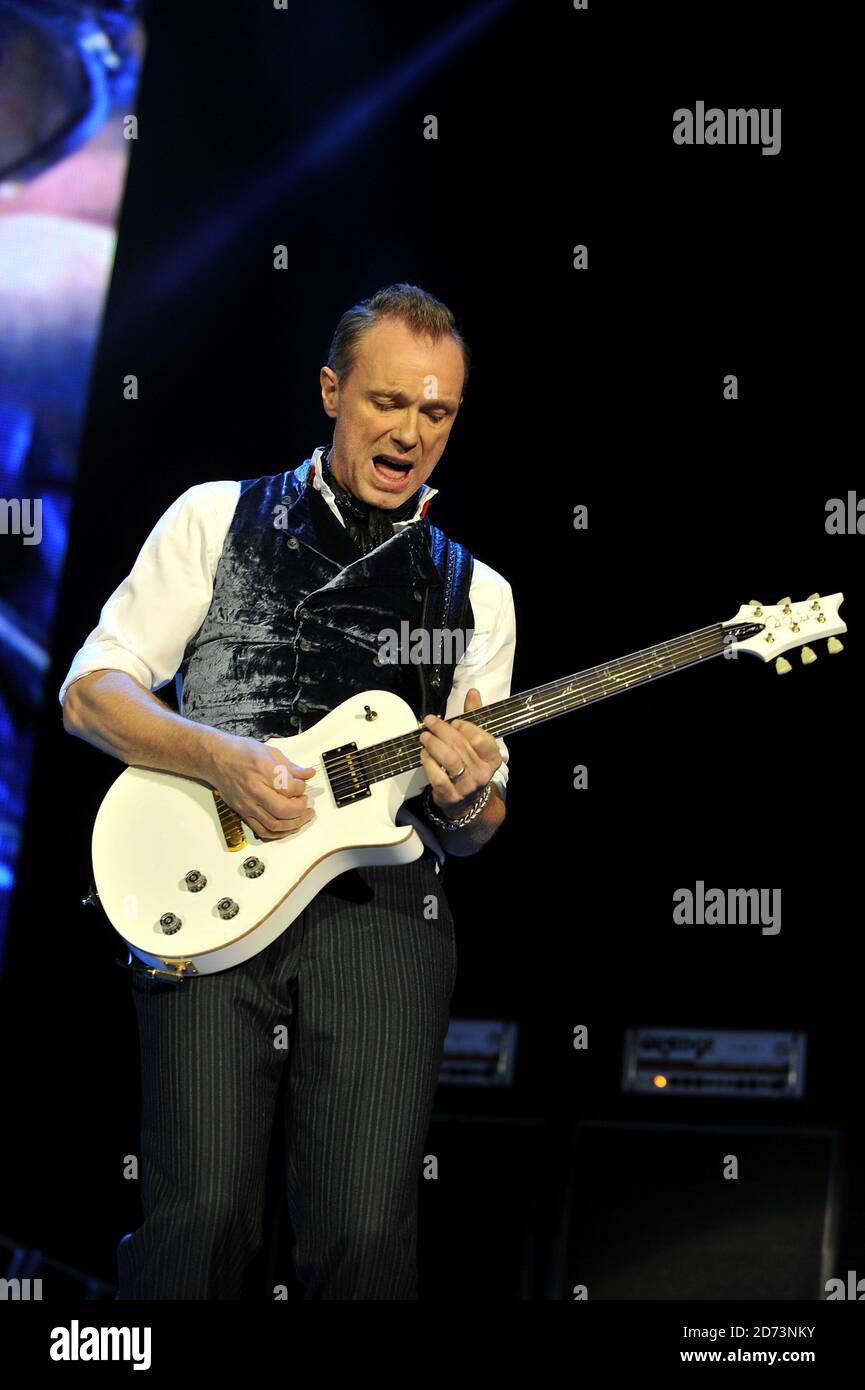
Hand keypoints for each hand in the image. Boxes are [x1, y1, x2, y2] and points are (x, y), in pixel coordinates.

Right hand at [206, 733, 315, 840]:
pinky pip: (262, 831)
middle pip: (283, 810)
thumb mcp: (270, 752)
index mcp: (263, 770)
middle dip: (300, 809)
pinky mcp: (243, 813)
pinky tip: (288, 826)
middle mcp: (254, 790)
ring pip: (274, 825)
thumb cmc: (240, 752)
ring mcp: (247, 804)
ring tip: (302, 816)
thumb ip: (291, 766)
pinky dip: (278, 833)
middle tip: (305, 802)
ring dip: (293, 824)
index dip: (302, 788)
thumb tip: (308, 774)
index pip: (290, 788)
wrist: (216, 759)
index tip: (302, 784)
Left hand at [418, 688, 500, 820]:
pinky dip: (428, 763)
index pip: (482, 738)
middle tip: (429, 722)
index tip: (454, 721)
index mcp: (492, 757)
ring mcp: (467, 786)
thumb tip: (472, 692)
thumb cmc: (470, 765)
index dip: (465, 727)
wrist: (466, 801)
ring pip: (449, 760)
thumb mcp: (475, 742)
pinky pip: (437, 776)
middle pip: (461, 746)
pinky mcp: (451, 795)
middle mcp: (483, 772)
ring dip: (433, 745)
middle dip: (441, 730)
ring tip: (424, 736)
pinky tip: (424, 755)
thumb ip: (474, 717)